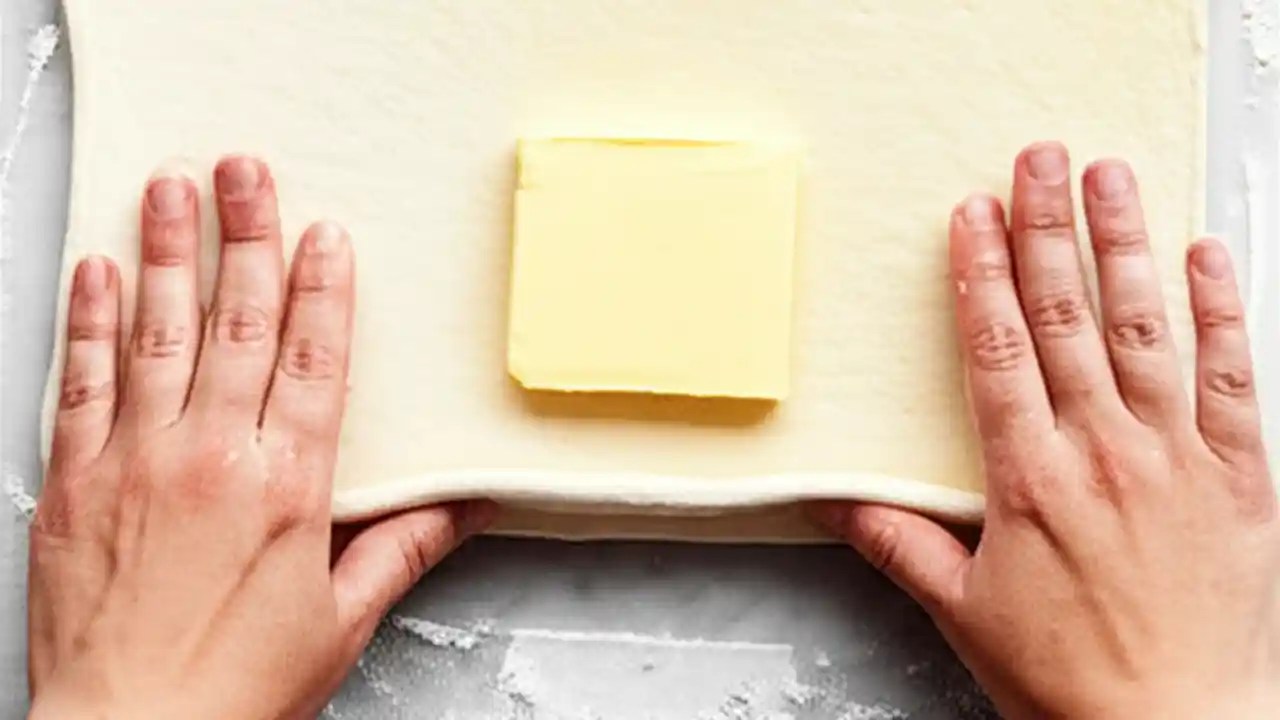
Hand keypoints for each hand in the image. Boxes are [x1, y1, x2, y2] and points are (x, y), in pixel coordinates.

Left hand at [27, 156, 494, 718]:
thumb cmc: (238, 687)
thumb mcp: (341, 620)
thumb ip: (399, 549)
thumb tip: (464, 507)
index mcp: (289, 486)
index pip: (313, 360)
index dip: (321, 289)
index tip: (324, 233)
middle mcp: (214, 456)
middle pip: (237, 324)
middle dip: (244, 237)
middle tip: (244, 170)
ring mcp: (137, 461)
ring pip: (157, 334)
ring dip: (164, 253)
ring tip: (168, 187)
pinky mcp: (75, 481)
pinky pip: (83, 381)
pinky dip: (90, 322)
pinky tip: (97, 273)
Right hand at [813, 142, 1277, 718]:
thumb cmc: (1069, 677)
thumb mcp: (962, 613)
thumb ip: (900, 546)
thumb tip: (839, 506)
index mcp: (1031, 480)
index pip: (999, 351)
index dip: (982, 276)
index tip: (972, 217)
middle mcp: (1103, 452)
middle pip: (1066, 317)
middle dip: (1047, 229)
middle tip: (1037, 161)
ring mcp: (1177, 457)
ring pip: (1145, 328)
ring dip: (1125, 245)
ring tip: (1111, 179)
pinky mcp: (1240, 475)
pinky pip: (1235, 375)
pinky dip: (1221, 311)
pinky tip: (1206, 257)